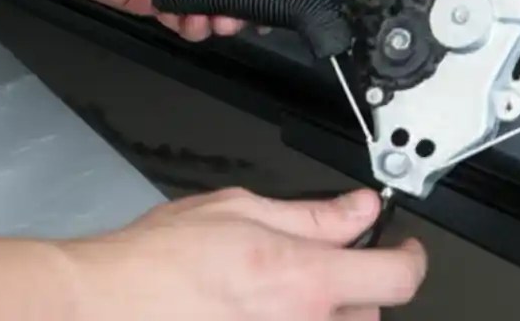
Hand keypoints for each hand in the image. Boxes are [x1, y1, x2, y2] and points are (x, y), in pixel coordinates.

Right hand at [58, 187, 426, 320]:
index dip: (411, 257)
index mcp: (306, 280)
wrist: (108, 306)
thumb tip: (356, 209)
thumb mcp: (239, 211)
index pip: (398, 277)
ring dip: (326, 314)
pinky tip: (260, 312)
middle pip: (371, 312)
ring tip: (278, 295)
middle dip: (356, 286)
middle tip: (318, 266)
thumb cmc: (159, 263)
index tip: (403, 248)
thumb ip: (310, 215)